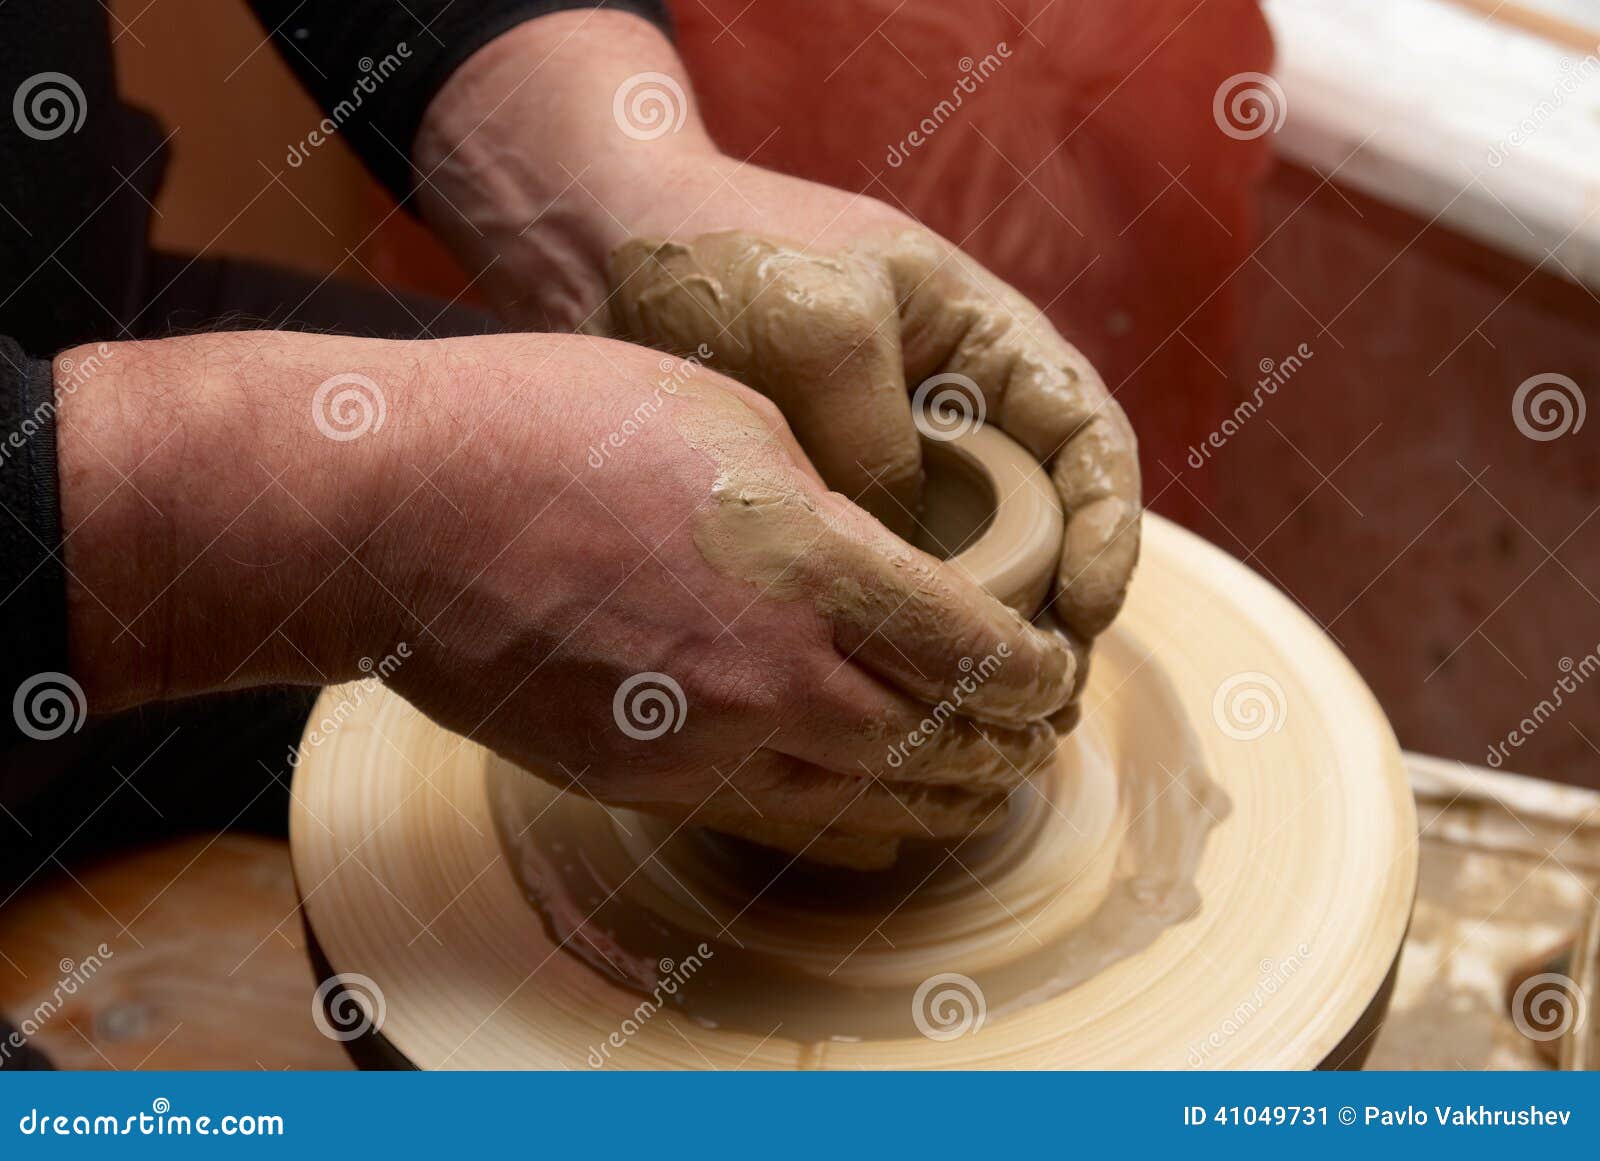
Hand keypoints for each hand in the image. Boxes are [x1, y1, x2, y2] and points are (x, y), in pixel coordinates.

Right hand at [59, 331, 1074, 864]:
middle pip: (935, 745)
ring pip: (863, 804)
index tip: (1050, 667)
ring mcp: (699, 744)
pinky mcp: (637, 781)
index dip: (1033, 670)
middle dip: (1004, 747)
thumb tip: (872, 559)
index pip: (970, 648)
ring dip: (937, 800)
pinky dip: (844, 818)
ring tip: (976, 789)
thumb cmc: (553, 428)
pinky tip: (865, 807)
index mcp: (808, 563)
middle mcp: (770, 674)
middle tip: (1035, 736)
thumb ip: (824, 505)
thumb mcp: (729, 414)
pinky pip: (774, 820)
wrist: (398, 513)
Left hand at [414, 11, 1139, 661]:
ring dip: (983, 637)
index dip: (1110, 528)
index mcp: (984, 343)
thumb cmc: (724, 257)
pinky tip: (884, 687)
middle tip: (1037, 699)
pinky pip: (888, 578)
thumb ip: (879, 444)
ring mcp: (894, 460)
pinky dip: (899, 631)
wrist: (606, 249)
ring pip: (970, 563)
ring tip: (971, 716)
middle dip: (1056, 612)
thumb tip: (909, 565)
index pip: (1087, 438)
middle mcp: (954, 410)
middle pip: (1045, 521)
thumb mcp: (818, 333)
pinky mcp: (833, 504)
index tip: (1090, 610)